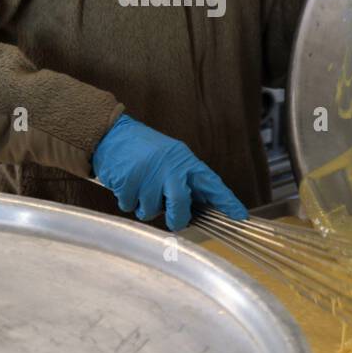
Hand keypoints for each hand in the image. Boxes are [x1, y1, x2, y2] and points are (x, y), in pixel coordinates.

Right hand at [91, 115, 248, 230]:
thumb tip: (199, 208)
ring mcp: (148, 174)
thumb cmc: (143, 150)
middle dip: (176, 218)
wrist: (111, 133)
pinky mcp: (128, 181)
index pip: (211, 183)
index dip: (226, 201)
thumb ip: (184, 180)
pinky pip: (129, 206)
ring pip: (150, 211)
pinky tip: (126, 183)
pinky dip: (126, 200)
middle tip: (172, 219)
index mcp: (184, 160)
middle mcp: (169, 167)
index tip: (240, 216)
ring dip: (143, 206)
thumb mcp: (170, 157)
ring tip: (139, 187)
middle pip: (181, 206)